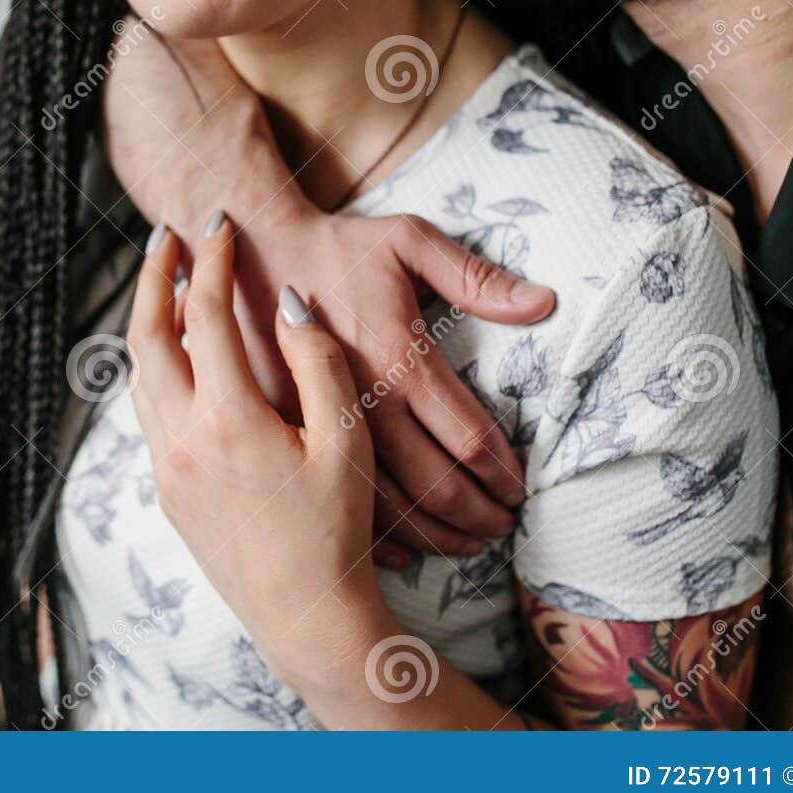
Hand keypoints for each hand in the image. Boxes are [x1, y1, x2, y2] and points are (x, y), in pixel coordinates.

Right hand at [102, 20, 556, 565]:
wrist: (248, 253)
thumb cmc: (336, 246)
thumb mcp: (409, 241)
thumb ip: (477, 278)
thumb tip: (544, 303)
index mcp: (398, 358)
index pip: (469, 438)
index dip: (502, 473)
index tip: (520, 489)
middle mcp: (363, 403)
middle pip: (436, 486)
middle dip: (480, 514)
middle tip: (505, 525)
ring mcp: (321, 427)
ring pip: (390, 509)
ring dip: (436, 535)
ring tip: (469, 544)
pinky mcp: (288, 436)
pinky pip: (335, 502)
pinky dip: (379, 541)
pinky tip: (404, 551)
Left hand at [126, 212, 389, 684]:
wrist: (303, 617)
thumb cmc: (336, 533)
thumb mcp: (346, 442)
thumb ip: (319, 364)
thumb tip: (293, 306)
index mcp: (227, 419)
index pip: (207, 316)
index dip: (213, 262)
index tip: (220, 224)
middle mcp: (182, 438)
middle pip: (146, 335)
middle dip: (154, 277)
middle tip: (167, 235)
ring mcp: (168, 467)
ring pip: (139, 375)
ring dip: (150, 323)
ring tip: (171, 287)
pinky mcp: (168, 491)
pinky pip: (149, 410)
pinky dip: (156, 368)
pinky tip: (179, 359)